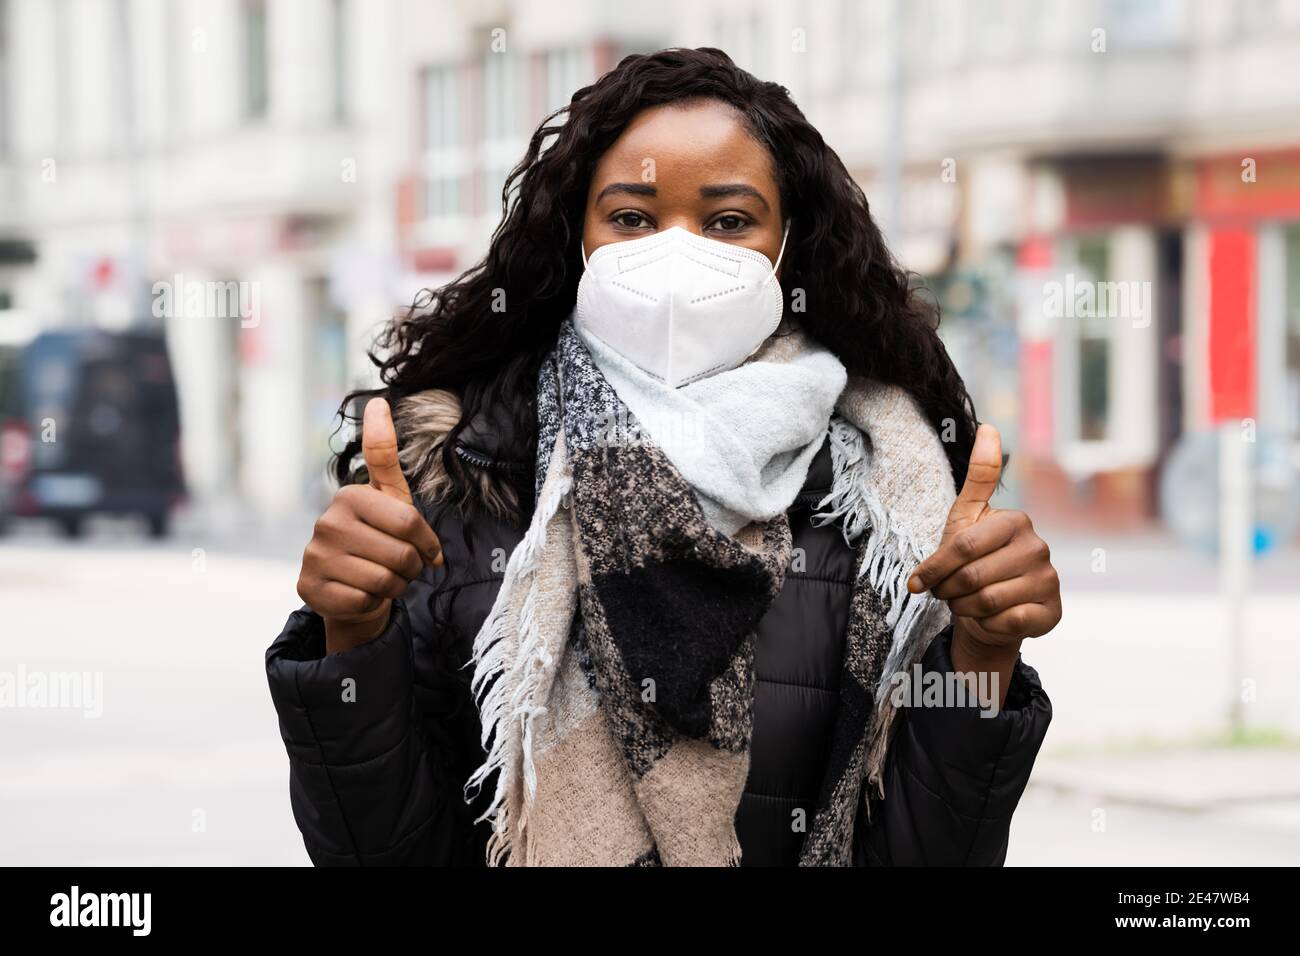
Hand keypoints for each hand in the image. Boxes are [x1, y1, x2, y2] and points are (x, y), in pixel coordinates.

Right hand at [296, 397, 443, 654]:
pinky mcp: (308, 588)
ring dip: (394, 587)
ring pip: (384, 581)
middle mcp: (327, 522)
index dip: (427, 544)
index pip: (410, 523)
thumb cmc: (378, 538)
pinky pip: (364, 602)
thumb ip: (384, 454)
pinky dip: (372, 604)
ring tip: (382, 579)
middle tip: (401, 567)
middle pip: (401, 555)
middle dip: (412, 568)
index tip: (425, 548)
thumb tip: (378, 402)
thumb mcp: (390, 497)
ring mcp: (314, 556)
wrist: (350, 587)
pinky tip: (361, 593)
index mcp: (350, 496)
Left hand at [906, 424, 1060, 678]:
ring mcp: (1048, 579)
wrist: (990, 607)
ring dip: (964, 608)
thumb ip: (978, 475)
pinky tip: (990, 617)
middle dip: (948, 590)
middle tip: (945, 593)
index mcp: (1015, 521)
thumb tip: (988, 425)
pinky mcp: (1052, 611)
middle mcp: (1038, 547)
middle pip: (972, 576)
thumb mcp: (966, 517)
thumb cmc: (973, 559)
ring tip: (965, 602)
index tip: (919, 582)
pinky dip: (988, 624)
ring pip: (988, 601)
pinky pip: (1008, 622)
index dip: (935, 569)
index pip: (962, 546)